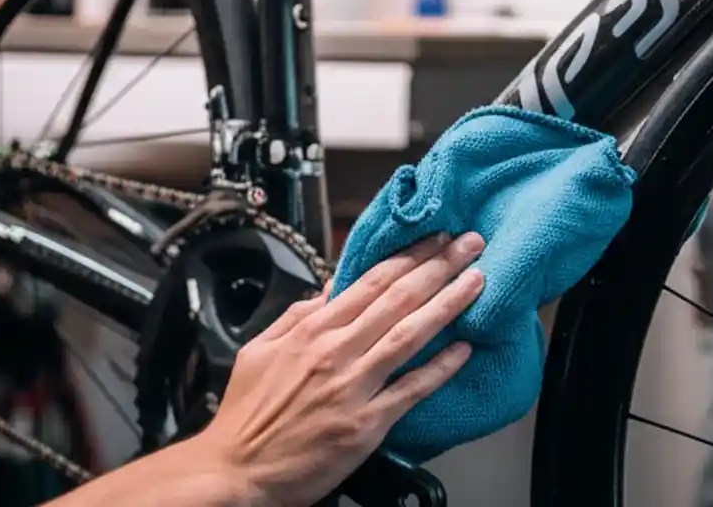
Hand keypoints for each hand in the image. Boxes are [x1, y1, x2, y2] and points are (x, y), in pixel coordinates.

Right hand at [195, 232, 485, 506]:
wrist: (237, 473)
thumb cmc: (247, 416)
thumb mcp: (260, 351)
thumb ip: (297, 316)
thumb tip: (331, 288)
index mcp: (311, 331)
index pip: (370, 282)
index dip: (408, 257)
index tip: (435, 238)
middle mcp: (335, 353)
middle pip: (397, 299)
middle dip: (438, 266)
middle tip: (470, 244)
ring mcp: (352, 388)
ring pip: (408, 335)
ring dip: (446, 304)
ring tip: (476, 281)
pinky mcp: (365, 425)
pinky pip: (410, 390)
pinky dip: (438, 368)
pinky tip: (463, 349)